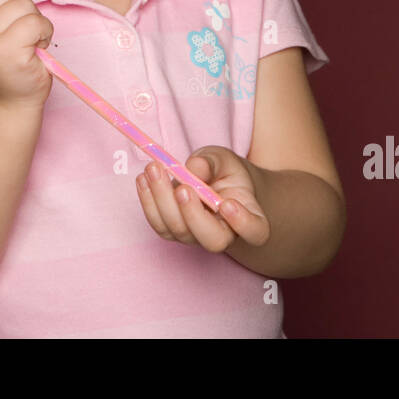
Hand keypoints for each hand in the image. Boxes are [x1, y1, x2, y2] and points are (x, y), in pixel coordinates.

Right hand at [0, 0, 53, 110]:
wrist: (10, 101)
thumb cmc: (1, 61)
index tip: (0, 19)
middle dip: (20, 9)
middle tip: (17, 35)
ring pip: (24, 4)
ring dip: (35, 21)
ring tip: (28, 42)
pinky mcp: (9, 51)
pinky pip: (37, 22)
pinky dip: (45, 33)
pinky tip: (37, 49)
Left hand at [135, 145, 269, 251]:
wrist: (212, 185)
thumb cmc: (224, 173)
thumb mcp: (223, 159)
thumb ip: (212, 162)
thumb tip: (194, 167)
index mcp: (250, 216)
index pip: (255, 231)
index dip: (243, 223)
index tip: (228, 203)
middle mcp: (224, 234)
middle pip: (212, 239)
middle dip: (193, 214)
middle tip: (182, 187)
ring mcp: (196, 237)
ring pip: (179, 231)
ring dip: (162, 200)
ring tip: (154, 168)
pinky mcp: (173, 232)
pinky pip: (159, 224)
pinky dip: (148, 201)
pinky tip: (143, 178)